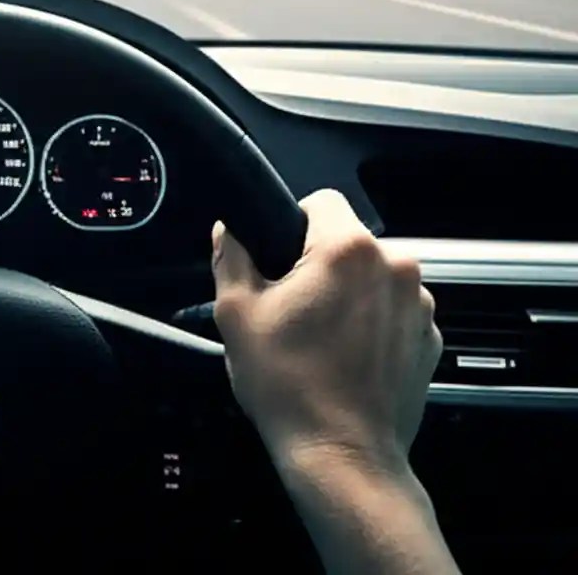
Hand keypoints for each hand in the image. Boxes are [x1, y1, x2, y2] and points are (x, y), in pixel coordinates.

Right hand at [211, 189, 440, 474]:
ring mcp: (419, 306)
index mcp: (348, 251)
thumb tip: (228, 232)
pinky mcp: (429, 338)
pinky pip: (392, 312)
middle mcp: (395, 269)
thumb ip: (230, 258)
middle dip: (318, 264)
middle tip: (289, 307)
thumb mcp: (237, 315)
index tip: (278, 259)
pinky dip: (369, 324)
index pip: (321, 201)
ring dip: (347, 294)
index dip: (291, 223)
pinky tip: (342, 356)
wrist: (341, 455)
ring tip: (317, 338)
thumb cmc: (290, 388)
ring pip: (371, 277)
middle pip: (348, 242)